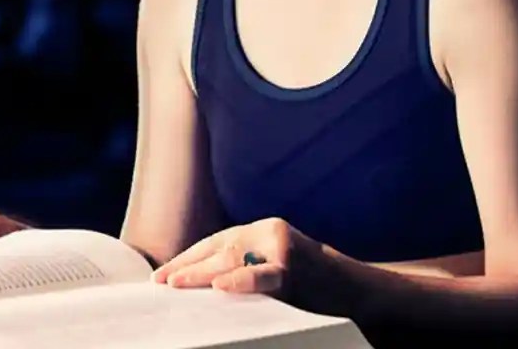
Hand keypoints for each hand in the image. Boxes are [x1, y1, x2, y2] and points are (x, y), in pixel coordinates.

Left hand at [152, 218, 353, 315]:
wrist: (355, 288)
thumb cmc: (309, 281)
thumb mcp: (274, 261)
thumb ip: (244, 263)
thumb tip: (198, 278)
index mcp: (262, 229)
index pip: (216, 242)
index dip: (188, 258)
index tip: (163, 275)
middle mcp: (269, 232)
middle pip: (218, 250)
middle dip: (187, 267)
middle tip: (162, 282)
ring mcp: (281, 250)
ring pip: (232, 261)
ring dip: (202, 275)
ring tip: (177, 284)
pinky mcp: (293, 270)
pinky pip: (262, 277)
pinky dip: (240, 281)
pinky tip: (220, 286)